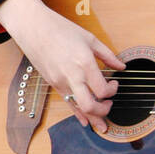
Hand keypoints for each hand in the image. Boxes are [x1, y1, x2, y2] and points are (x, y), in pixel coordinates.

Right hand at [0, 0, 125, 131]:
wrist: (33, 27)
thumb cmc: (61, 29)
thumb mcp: (90, 39)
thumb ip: (108, 55)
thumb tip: (121, 67)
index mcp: (84, 63)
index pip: (102, 89)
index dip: (112, 91)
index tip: (114, 83)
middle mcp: (72, 76)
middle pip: (90, 105)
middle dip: (103, 111)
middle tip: (109, 105)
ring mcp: (60, 82)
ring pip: (78, 108)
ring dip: (92, 118)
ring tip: (102, 125)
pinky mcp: (53, 84)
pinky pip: (67, 104)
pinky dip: (77, 114)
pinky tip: (85, 121)